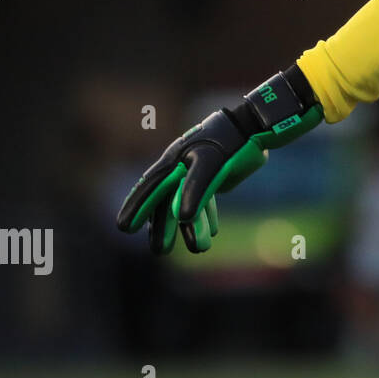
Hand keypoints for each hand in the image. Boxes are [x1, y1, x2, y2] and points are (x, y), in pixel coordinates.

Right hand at [116, 69, 321, 254]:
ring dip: (192, 226)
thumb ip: (195, 190)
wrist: (255, 127)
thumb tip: (183, 217)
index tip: (124, 227)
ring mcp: (197, 171)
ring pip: (188, 203)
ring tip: (199, 248)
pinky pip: (205, 198)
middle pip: (167, 202)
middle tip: (159, 250)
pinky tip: (213, 231)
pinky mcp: (215, 174)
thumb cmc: (230, 144)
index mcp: (174, 162)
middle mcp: (181, 167)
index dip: (136, 208)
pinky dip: (207, 214)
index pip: (150, 189)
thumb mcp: (211, 165)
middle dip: (163, 226)